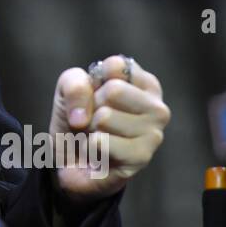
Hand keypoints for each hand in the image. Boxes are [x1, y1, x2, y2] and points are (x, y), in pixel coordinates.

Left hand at [47, 54, 170, 203]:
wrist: (69, 160)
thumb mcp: (68, 89)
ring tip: (97, 137)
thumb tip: (82, 117)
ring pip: (105, 117)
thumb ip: (75, 85)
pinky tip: (99, 154)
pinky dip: (90, 147)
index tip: (96, 95)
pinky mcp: (141, 158)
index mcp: (145, 84)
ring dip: (90, 129)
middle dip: (92, 106)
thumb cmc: (77, 118)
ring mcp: (153, 135)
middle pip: (113, 90)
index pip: (116, 66)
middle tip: (95, 120)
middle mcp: (157, 108)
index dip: (94, 82)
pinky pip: (101, 143)